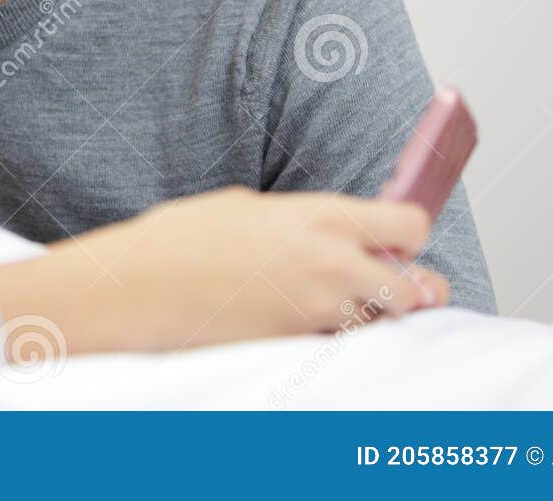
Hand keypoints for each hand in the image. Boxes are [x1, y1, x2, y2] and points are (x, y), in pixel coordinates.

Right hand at [0, 185, 448, 357]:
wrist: (136, 290)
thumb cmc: (178, 241)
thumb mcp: (245, 206)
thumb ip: (302, 219)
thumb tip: (332, 231)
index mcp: (320, 217)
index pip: (410, 226)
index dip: (405, 235)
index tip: (391, 240)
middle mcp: (332, 265)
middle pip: (416, 287)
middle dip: (407, 287)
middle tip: (381, 284)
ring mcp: (318, 313)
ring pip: (383, 323)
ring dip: (372, 316)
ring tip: (335, 305)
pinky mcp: (298, 348)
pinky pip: (341, 345)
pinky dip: (335, 338)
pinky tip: (304, 325)